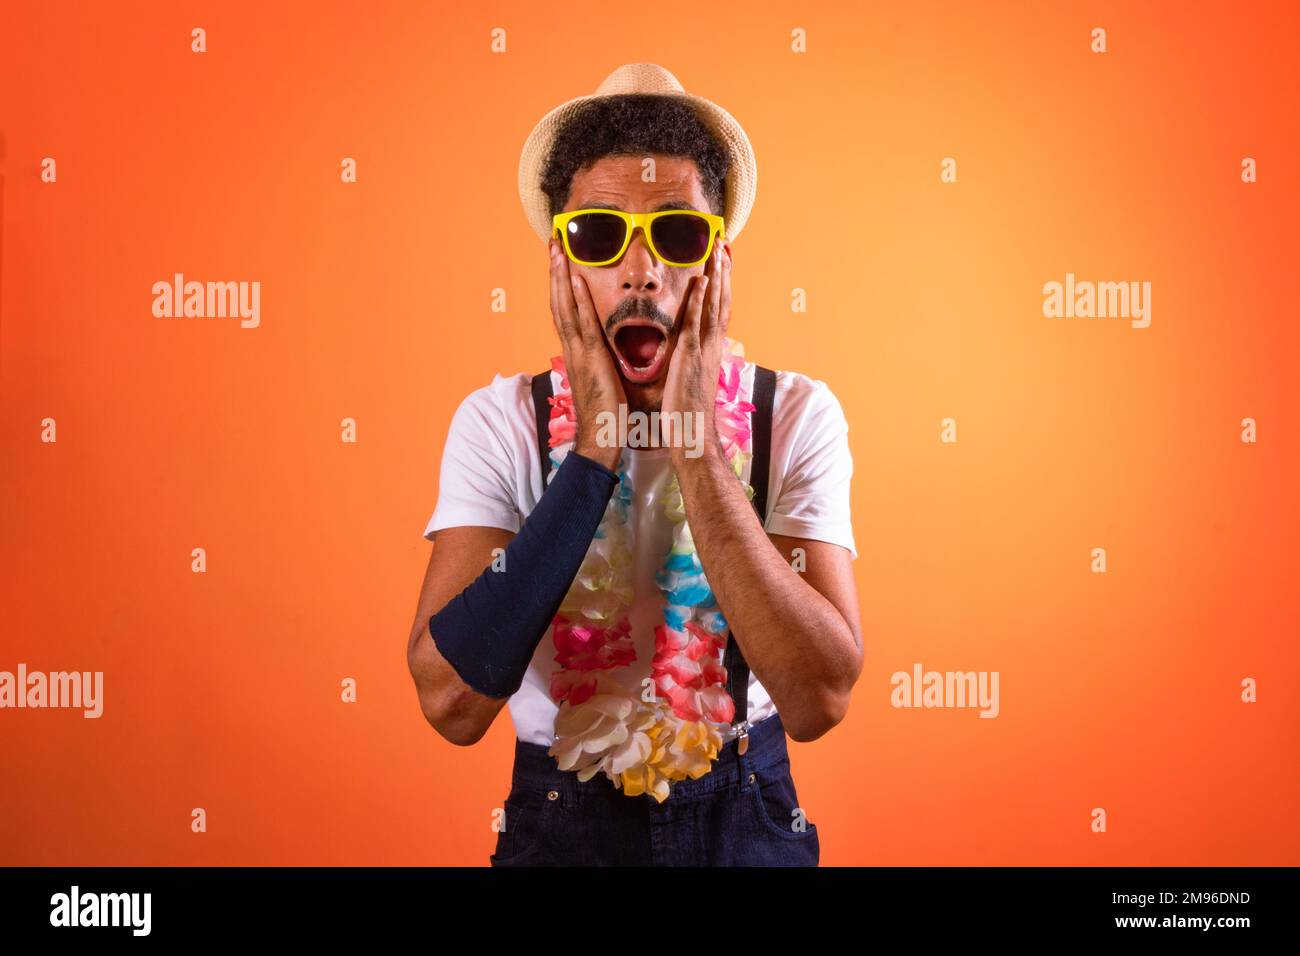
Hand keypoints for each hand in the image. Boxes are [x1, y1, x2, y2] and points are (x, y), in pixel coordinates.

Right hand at [549, 237, 625, 470]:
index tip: (560, 259)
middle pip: (558, 301)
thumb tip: (607, 346)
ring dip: (559, 276)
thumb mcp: (605, 377)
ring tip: (557, 249)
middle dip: (555, 270)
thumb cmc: (607, 412)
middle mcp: (572, 347)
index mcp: (576, 351)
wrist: (602, 438)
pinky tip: (573, 278)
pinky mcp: (590, 358)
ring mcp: (578, 352)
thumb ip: (602, 358)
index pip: (565, 310)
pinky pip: (581, 323)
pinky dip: (575, 300)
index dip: (561, 283)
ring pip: (564, 306)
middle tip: (553, 242)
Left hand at [662, 241, 730, 466]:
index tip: (723, 261)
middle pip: (722, 299)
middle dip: (724, 270)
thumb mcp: (690, 377)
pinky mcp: (690, 355)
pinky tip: (702, 279)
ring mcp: (703, 348)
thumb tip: (689, 347)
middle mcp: (712, 344)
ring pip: (714, 304)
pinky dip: (700, 299)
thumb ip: (691, 358)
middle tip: (724, 243)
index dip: (722, 284)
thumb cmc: (687, 411)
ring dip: (717, 275)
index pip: (719, 309)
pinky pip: (696, 321)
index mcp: (710, 349)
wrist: (692, 435)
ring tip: (718, 249)